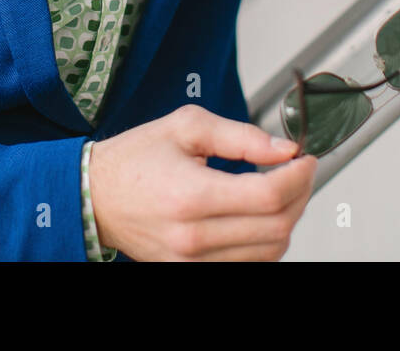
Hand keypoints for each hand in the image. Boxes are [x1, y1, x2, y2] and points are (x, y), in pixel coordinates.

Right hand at [89, 104, 317, 260]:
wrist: (94, 196)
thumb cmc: (136, 158)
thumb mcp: (187, 126)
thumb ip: (241, 136)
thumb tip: (284, 149)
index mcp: (191, 195)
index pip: (269, 195)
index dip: (299, 176)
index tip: (305, 158)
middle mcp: (193, 237)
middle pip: (277, 226)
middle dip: (300, 195)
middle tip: (298, 171)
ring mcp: (192, 262)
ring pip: (270, 251)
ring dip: (287, 219)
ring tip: (279, 189)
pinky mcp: (191, 272)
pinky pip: (249, 264)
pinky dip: (265, 240)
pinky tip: (259, 214)